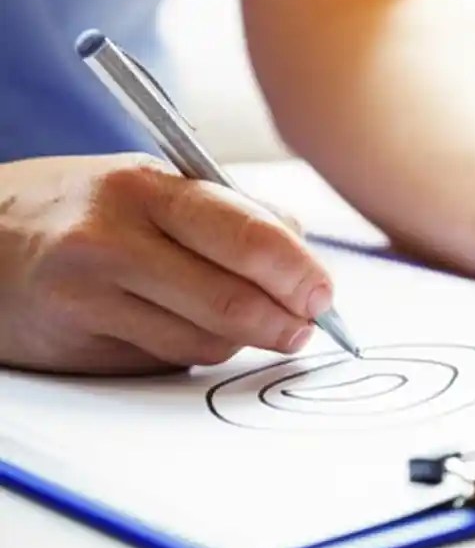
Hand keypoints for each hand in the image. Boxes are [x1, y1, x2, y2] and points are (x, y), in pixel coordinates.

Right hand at [0, 155, 333, 374]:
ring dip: (242, 341)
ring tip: (251, 325)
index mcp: (146, 186)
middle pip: (229, 299)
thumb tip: (304, 257)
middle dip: (284, 321)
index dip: (297, 272)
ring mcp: (88, 296)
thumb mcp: (154, 187)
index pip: (245, 233)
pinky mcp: (76, 345)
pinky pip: (166, 361)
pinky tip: (184, 329)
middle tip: (307, 328)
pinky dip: (193, 353)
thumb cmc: (89, 211)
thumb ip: (231, 214)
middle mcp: (112, 239)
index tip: (325, 295)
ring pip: (204, 341)